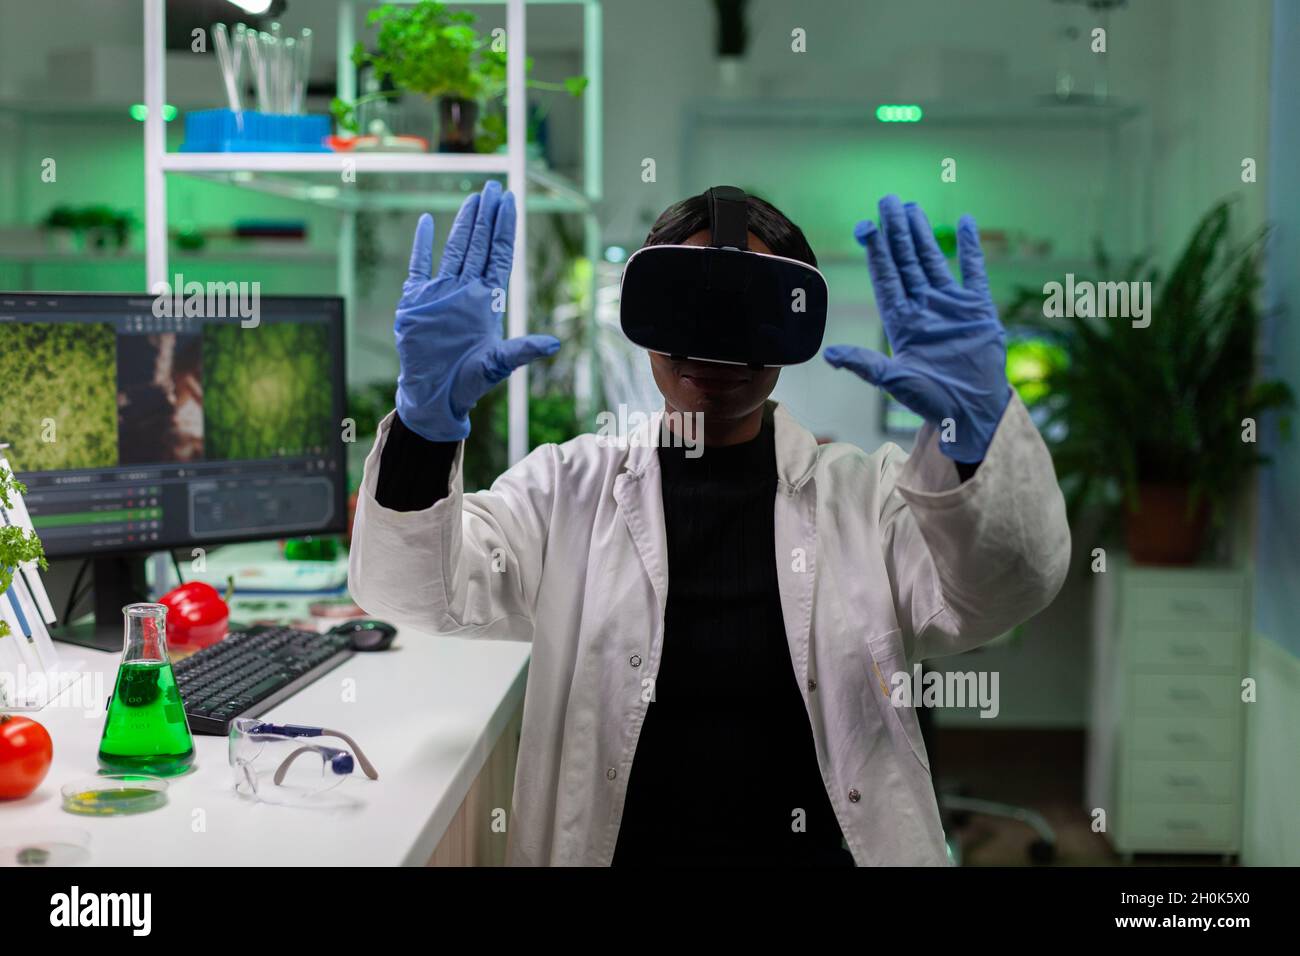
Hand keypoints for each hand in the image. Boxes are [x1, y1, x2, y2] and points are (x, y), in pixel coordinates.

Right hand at [395, 180, 560, 441]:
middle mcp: (466, 290)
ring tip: (474, 198)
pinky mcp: (416, 301)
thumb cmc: (469, 382)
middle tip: (495, 186)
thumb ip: (522, 350)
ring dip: (463, 223)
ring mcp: (441, 293)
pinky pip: (419, 266)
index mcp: (487, 300)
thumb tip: (554, 343)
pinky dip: (422, 245)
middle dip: (487, 215)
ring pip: (454, 249)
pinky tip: (427, 223)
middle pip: (479, 244)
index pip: (498, 255)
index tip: (511, 201)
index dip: (504, 228)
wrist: (435, 395)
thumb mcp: (498, 364)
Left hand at [824, 196, 1010, 462]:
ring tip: (913, 207)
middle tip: (888, 201)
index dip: (876, 252)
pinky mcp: (977, 308)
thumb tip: (829, 355)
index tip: (866, 226)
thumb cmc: (932, 400)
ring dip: (924, 234)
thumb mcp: (895, 380)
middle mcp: (923, 308)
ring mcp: (950, 305)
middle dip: (896, 232)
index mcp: (902, 322)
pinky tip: (965, 222)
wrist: (973, 411)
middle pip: (907, 262)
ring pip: (934, 260)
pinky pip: (973, 270)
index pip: (886, 278)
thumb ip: (865, 364)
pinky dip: (970, 247)